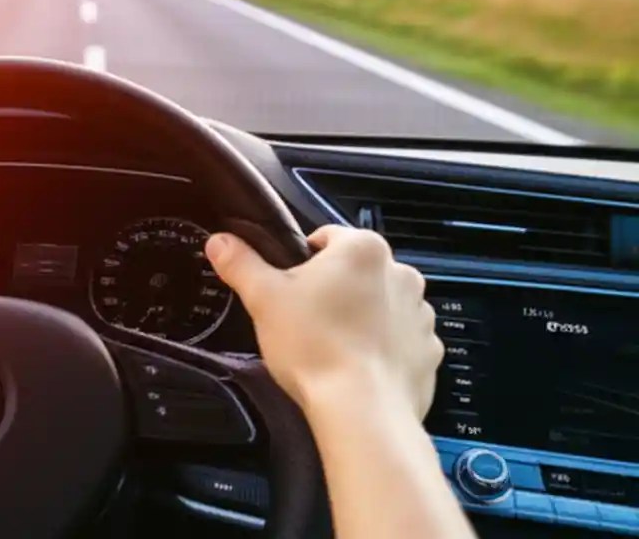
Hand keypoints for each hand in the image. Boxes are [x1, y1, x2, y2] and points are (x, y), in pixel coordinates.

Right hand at [205, 225, 442, 419]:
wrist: (361, 411)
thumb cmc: (313, 346)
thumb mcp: (263, 299)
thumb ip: (241, 264)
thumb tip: (219, 241)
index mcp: (363, 248)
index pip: (326, 238)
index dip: (301, 264)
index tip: (289, 292)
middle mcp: (402, 272)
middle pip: (355, 272)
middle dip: (334, 291)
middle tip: (306, 322)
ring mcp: (421, 313)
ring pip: (379, 305)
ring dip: (361, 317)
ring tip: (333, 347)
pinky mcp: (429, 350)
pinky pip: (401, 340)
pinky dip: (382, 349)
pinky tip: (358, 367)